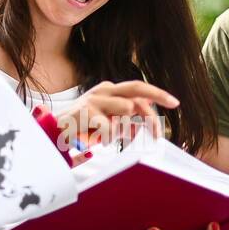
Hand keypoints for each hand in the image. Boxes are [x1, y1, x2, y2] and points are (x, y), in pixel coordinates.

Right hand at [56, 80, 178, 148]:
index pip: (139, 89)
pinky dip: (110, 139)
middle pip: (136, 88)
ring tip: (109, 138)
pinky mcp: (86, 112)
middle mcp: (104, 90)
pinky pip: (110, 128)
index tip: (175, 103)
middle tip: (174, 103)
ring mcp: (94, 99)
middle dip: (158, 94)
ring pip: (126, 110)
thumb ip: (125, 117)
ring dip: (124, 129)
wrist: (53, 130)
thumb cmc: (84, 127)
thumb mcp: (107, 119)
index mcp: (110, 90)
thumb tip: (146, 124)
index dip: (158, 96)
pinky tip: (100, 142)